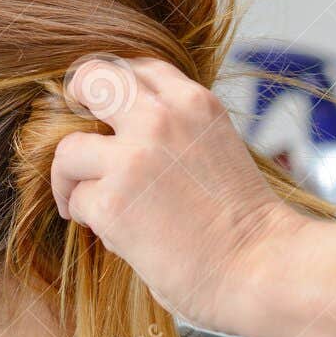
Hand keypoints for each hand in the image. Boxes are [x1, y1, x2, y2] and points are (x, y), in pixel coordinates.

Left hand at [50, 57, 309, 330]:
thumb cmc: (246, 224)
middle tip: (73, 129)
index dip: (113, 87)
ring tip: (82, 201)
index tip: (102, 111)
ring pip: (68, 150)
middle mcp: (161, 119)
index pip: (137, 67)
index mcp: (194, 103)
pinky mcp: (113, 201)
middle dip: (74, 100)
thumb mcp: (217, 148)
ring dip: (69, 178)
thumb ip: (174, 131)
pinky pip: (77, 199)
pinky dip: (85, 217)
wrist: (267, 270)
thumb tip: (119, 135)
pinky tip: (109, 232)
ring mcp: (133, 158)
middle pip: (91, 78)